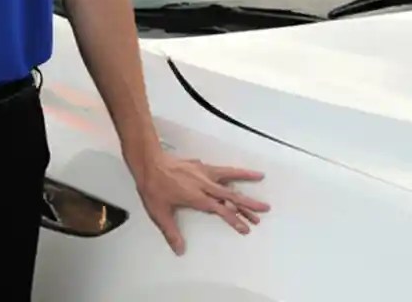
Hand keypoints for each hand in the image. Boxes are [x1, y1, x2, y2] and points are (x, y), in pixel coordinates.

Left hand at [133, 153, 268, 253]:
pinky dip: (231, 169)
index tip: (245, 228)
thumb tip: (179, 249)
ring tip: (260, 177)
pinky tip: (237, 171)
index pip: (221, 210)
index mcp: (196, 197)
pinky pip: (220, 168)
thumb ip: (171, 232)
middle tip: (264, 209)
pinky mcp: (199, 165)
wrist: (148, 163)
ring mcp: (202, 173)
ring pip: (229, 176)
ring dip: (246, 177)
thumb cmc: (153, 187)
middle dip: (248, 203)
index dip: (234, 220)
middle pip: (231, 194)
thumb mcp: (159, 213)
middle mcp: (203, 184)